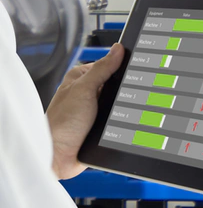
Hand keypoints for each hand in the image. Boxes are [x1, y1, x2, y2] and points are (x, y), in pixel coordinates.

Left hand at [47, 43, 123, 179]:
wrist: (59, 156)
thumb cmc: (61, 124)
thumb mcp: (83, 89)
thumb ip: (101, 69)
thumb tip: (118, 50)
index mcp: (81, 78)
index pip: (109, 64)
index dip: (122, 64)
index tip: (137, 64)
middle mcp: (89, 92)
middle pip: (117, 84)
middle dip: (125, 89)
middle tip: (131, 92)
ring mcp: (97, 109)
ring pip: (121, 102)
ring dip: (126, 107)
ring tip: (125, 110)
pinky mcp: (103, 125)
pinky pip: (121, 118)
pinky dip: (126, 120)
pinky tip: (127, 121)